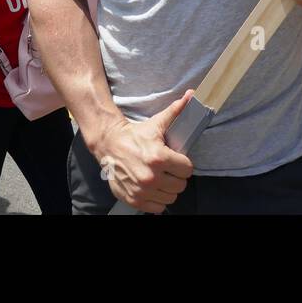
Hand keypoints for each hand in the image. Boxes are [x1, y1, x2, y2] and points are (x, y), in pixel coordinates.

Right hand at [93, 93, 194, 213]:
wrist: (109, 144)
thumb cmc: (135, 135)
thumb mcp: (157, 123)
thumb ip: (176, 111)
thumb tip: (191, 95)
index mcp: (159, 158)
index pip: (187, 169)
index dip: (184, 163)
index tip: (178, 160)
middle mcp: (151, 177)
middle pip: (181, 185)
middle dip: (177, 176)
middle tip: (170, 169)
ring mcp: (142, 190)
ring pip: (171, 197)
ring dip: (168, 189)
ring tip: (162, 178)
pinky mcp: (134, 199)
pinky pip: (157, 208)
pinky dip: (157, 200)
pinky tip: (153, 187)